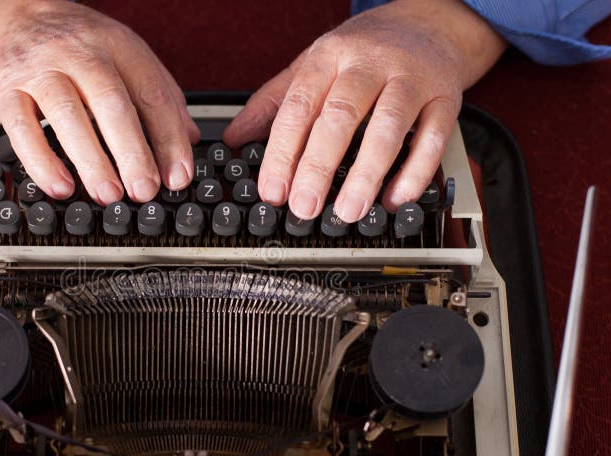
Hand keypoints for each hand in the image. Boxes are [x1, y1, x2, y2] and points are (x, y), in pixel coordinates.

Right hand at [0, 0, 199, 201]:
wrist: (10, 16)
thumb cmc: (74, 43)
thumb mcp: (123, 53)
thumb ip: (158, 93)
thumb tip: (190, 140)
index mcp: (117, 44)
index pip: (151, 93)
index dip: (169, 139)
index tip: (178, 176)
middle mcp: (78, 52)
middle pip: (111, 103)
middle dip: (132, 153)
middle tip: (144, 190)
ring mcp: (39, 69)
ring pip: (67, 116)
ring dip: (92, 162)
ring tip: (109, 195)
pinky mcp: (5, 90)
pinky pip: (22, 128)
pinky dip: (42, 162)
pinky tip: (61, 187)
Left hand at [224, 0, 505, 221]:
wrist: (429, 22)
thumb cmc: (363, 51)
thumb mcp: (312, 65)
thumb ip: (272, 102)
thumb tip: (234, 138)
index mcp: (329, 57)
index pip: (299, 107)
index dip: (283, 152)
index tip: (273, 190)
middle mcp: (369, 65)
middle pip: (340, 117)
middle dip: (318, 167)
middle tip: (304, 207)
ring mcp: (410, 79)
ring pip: (387, 128)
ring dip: (367, 174)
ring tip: (349, 210)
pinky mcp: (445, 97)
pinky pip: (433, 138)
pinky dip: (415, 172)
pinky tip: (395, 198)